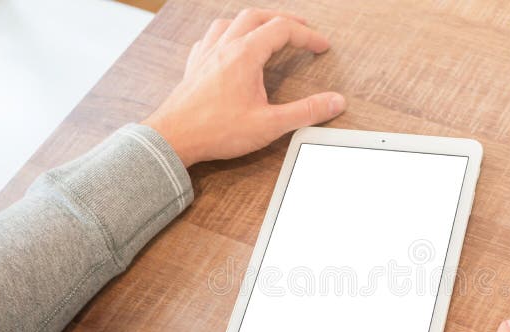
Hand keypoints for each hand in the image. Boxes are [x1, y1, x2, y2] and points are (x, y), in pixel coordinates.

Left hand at [143, 9, 345, 166]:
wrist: (174, 138)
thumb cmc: (216, 131)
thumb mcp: (270, 124)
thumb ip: (305, 112)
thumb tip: (335, 102)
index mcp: (245, 54)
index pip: (283, 30)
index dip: (307, 36)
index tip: (322, 46)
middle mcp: (225, 47)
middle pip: (258, 16)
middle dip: (283, 20)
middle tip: (301, 29)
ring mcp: (207, 54)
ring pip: (231, 22)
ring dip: (253, 21)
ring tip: (266, 30)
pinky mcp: (194, 66)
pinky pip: (210, 38)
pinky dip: (226, 35)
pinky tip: (229, 47)